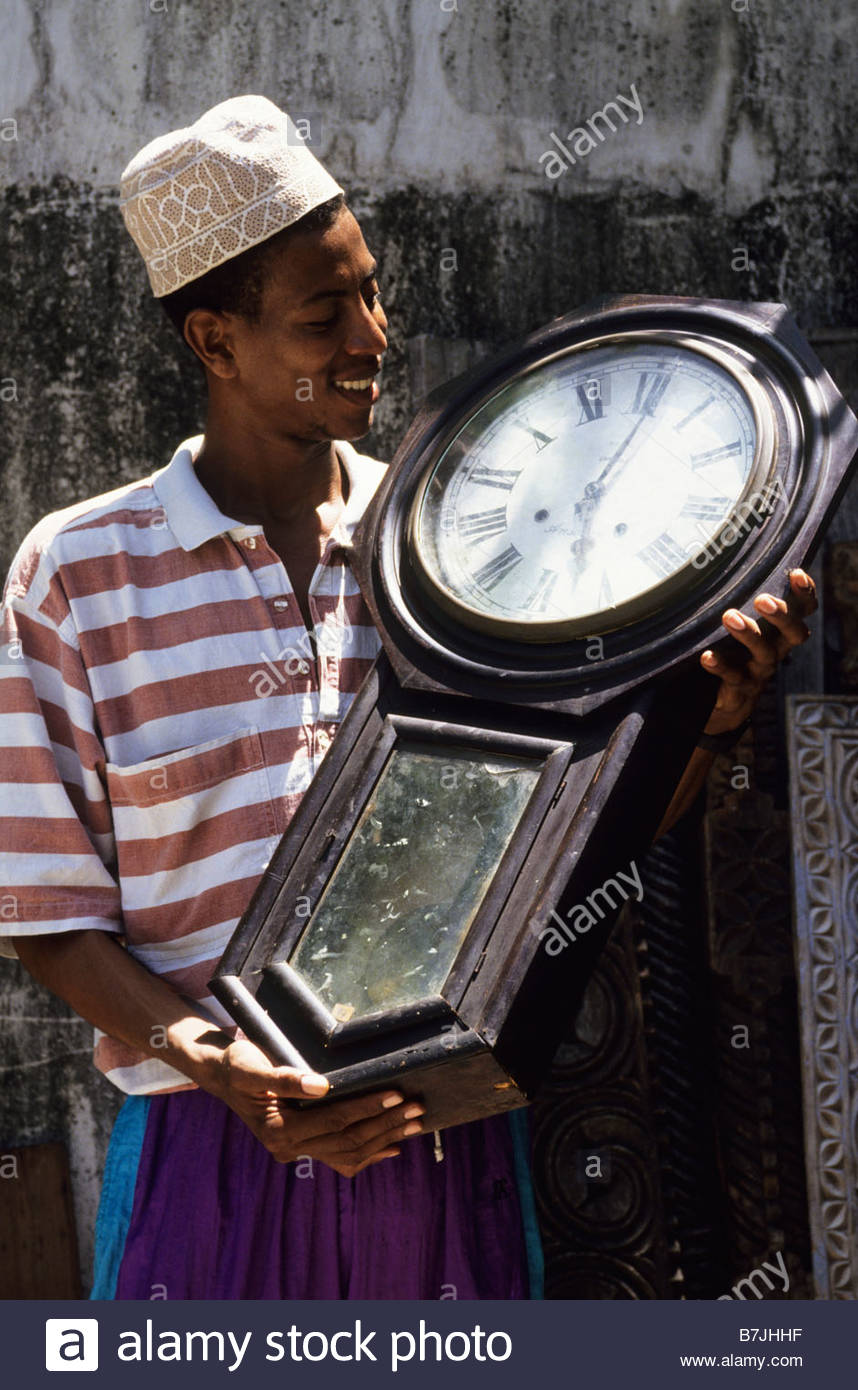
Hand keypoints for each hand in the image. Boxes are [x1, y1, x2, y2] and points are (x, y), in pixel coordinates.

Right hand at [209, 1038, 424, 1176]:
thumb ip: (284, 1077)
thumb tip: (321, 1085)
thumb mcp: (252, 1066)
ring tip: (413, 1125)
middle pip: (347, 1140)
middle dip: (385, 1124)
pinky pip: (341, 1157)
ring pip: (349, 1153)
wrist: (222, 1075)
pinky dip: (369, 1154)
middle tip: (416, 1109)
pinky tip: (392, 1146)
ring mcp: (296, 1151)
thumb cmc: (238, 1064)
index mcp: (278, 1129)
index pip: (335, 1120)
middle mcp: (288, 1147)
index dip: (367, 1107)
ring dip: (384, 1140)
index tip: (395, 1094)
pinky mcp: (304, 1146)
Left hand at [698, 567, 816, 735]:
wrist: (727, 700)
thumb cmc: (735, 651)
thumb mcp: (741, 625)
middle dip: (782, 615)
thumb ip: (739, 600)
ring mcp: (760, 670)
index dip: (804, 594)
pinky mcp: (741, 689)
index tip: (796, 574)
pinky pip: (734, 677)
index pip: (802, 610)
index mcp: (780, 631)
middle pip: (794, 632)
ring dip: (750, 634)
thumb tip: (716, 560)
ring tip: (729, 616)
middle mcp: (777, 649)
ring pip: (765, 653)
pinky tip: (707, 656)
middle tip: (763, 599)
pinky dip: (721, 666)